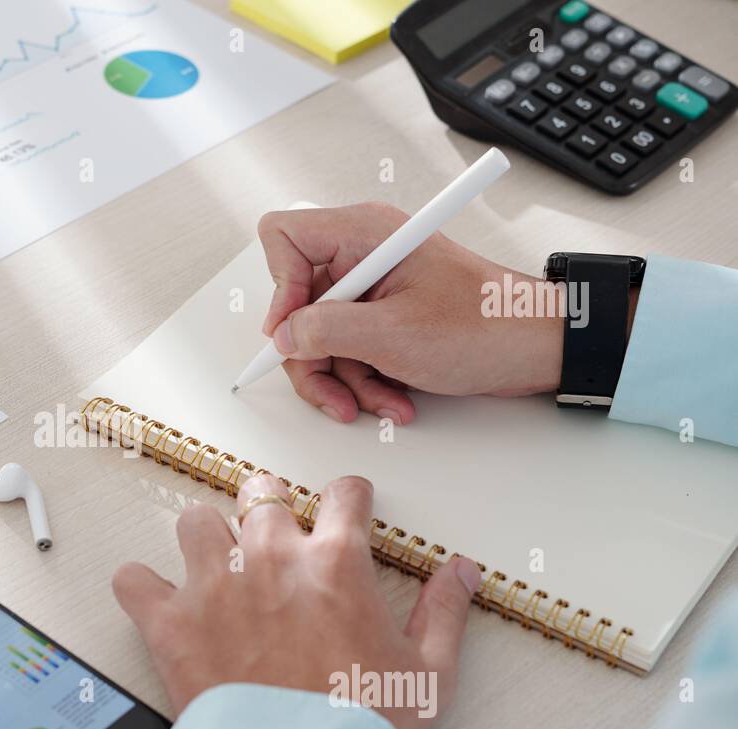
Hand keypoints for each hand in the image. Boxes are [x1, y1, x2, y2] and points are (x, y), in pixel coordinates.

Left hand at [112, 473, 480, 728]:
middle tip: (274, 539)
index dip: (348, 498)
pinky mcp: (170, 620)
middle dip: (269, 506)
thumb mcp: (427, 673)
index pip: (343, 494)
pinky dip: (141, 587)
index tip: (346, 508)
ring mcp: (214, 584)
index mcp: (335, 563)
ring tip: (216, 564)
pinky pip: (134, 579)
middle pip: (261, 492)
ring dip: (206, 537)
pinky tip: (156, 600)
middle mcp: (271, 558)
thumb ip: (444, 612)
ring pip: (196, 520)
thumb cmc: (359, 728)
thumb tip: (460, 573)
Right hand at [257, 203, 564, 423]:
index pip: (283, 237)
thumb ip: (325, 331)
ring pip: (321, 337)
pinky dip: (365, 381)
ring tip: (378, 403)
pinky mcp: (385, 317)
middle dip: (313, 356)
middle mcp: (363, 255)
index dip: (279, 288)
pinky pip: (350, 350)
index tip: (294, 332)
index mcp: (364, 234)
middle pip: (297, 304)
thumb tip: (283, 337)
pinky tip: (393, 399)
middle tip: (332, 392)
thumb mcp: (392, 335)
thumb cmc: (486, 326)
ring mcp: (374, 288)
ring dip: (344, 380)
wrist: (539, 348)